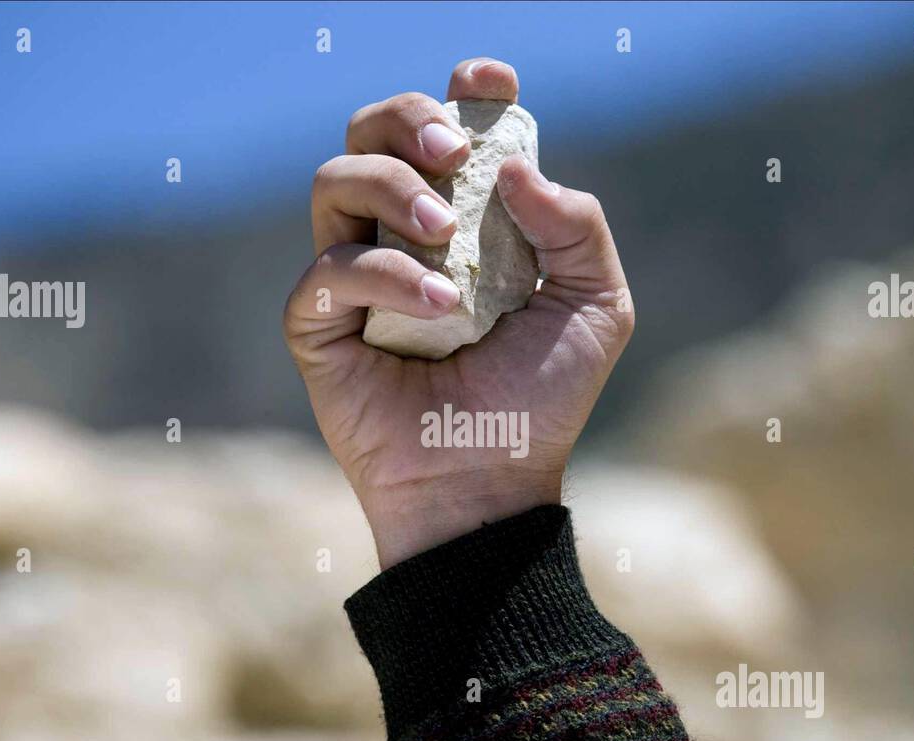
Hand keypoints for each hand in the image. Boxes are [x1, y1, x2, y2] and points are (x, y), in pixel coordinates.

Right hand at [284, 58, 633, 568]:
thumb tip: (514, 166)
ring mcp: (355, 280)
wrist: (492, 483)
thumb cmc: (541, 401)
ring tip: (447, 235)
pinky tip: (440, 308)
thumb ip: (577, 225)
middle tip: (456, 155)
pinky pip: (327, 271)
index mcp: (469, 224)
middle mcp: (405, 239)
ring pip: (335, 181)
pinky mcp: (317, 326)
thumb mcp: (595, 306)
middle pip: (372, 133)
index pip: (447, 132)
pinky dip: (385, 276)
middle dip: (411, 120)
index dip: (463, 94)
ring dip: (394, 189)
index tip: (488, 83)